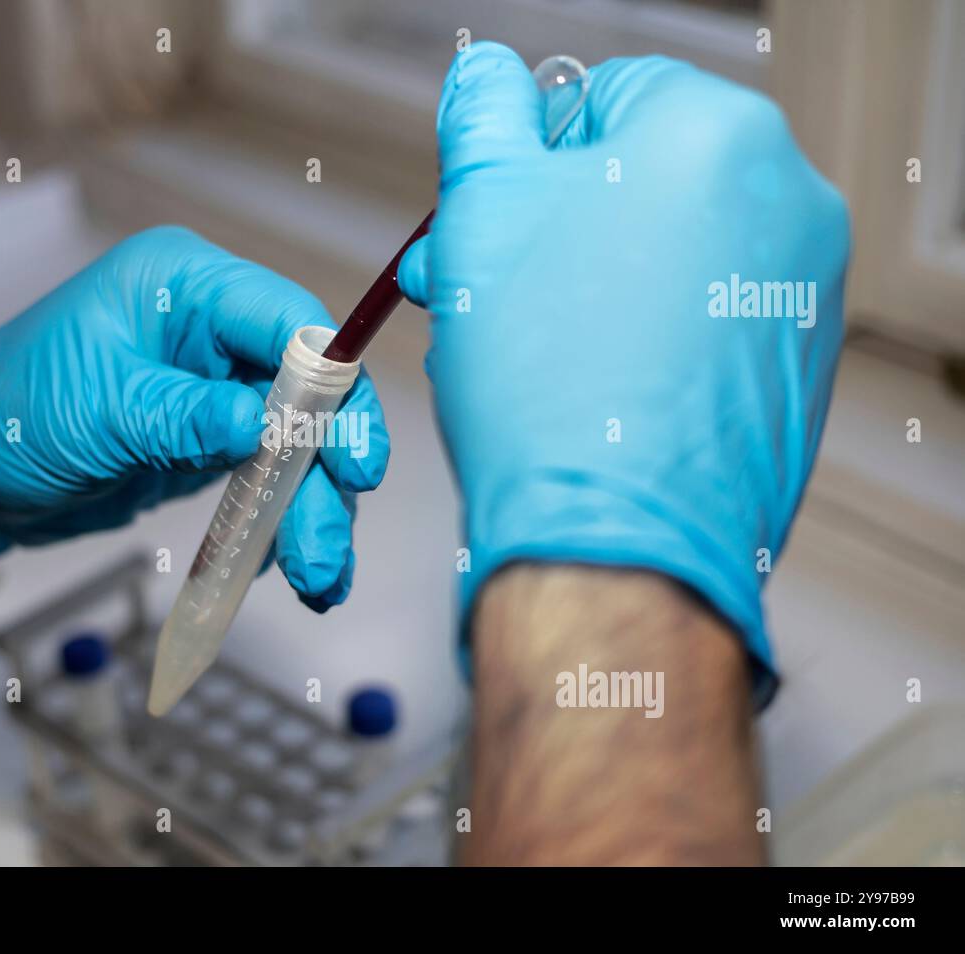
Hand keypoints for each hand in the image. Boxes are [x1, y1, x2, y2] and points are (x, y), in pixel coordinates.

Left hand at [0, 226, 388, 609]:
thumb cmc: (5, 414)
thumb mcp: (94, 411)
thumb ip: (182, 415)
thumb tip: (260, 426)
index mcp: (184, 287)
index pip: (289, 322)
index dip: (333, 387)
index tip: (353, 456)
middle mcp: (210, 332)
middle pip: (308, 393)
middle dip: (323, 473)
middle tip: (324, 544)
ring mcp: (215, 390)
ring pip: (296, 446)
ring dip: (309, 511)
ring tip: (316, 578)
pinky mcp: (210, 442)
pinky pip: (266, 479)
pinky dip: (277, 522)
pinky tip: (274, 563)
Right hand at [399, 45, 848, 701]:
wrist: (613, 545)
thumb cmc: (551, 384)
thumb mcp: (481, 212)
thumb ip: (484, 119)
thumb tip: (487, 81)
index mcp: (719, 135)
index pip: (605, 96)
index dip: (528, 161)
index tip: (492, 221)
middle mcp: (787, 203)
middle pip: (639, 181)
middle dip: (549, 227)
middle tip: (482, 285)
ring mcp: (800, 293)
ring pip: (665, 257)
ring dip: (585, 286)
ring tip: (523, 351)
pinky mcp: (792, 372)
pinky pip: (696, 325)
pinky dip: (638, 343)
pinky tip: (583, 392)